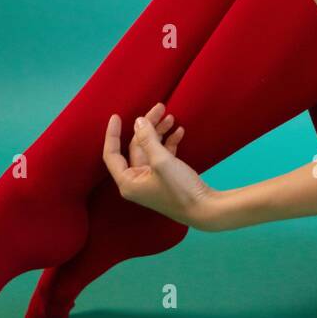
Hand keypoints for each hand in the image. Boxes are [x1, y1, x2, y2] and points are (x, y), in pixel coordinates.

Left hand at [101, 103, 220, 230]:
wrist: (205, 209)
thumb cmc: (180, 190)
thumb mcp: (162, 161)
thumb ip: (148, 139)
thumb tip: (138, 121)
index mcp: (128, 181)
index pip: (112, 154)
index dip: (113, 134)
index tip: (116, 116)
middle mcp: (136, 181)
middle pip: (136, 147)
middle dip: (147, 127)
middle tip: (159, 108)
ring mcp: (151, 179)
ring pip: (151, 149)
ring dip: (160, 132)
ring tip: (170, 117)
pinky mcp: (165, 178)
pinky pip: (162, 155)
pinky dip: (169, 142)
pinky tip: (179, 131)